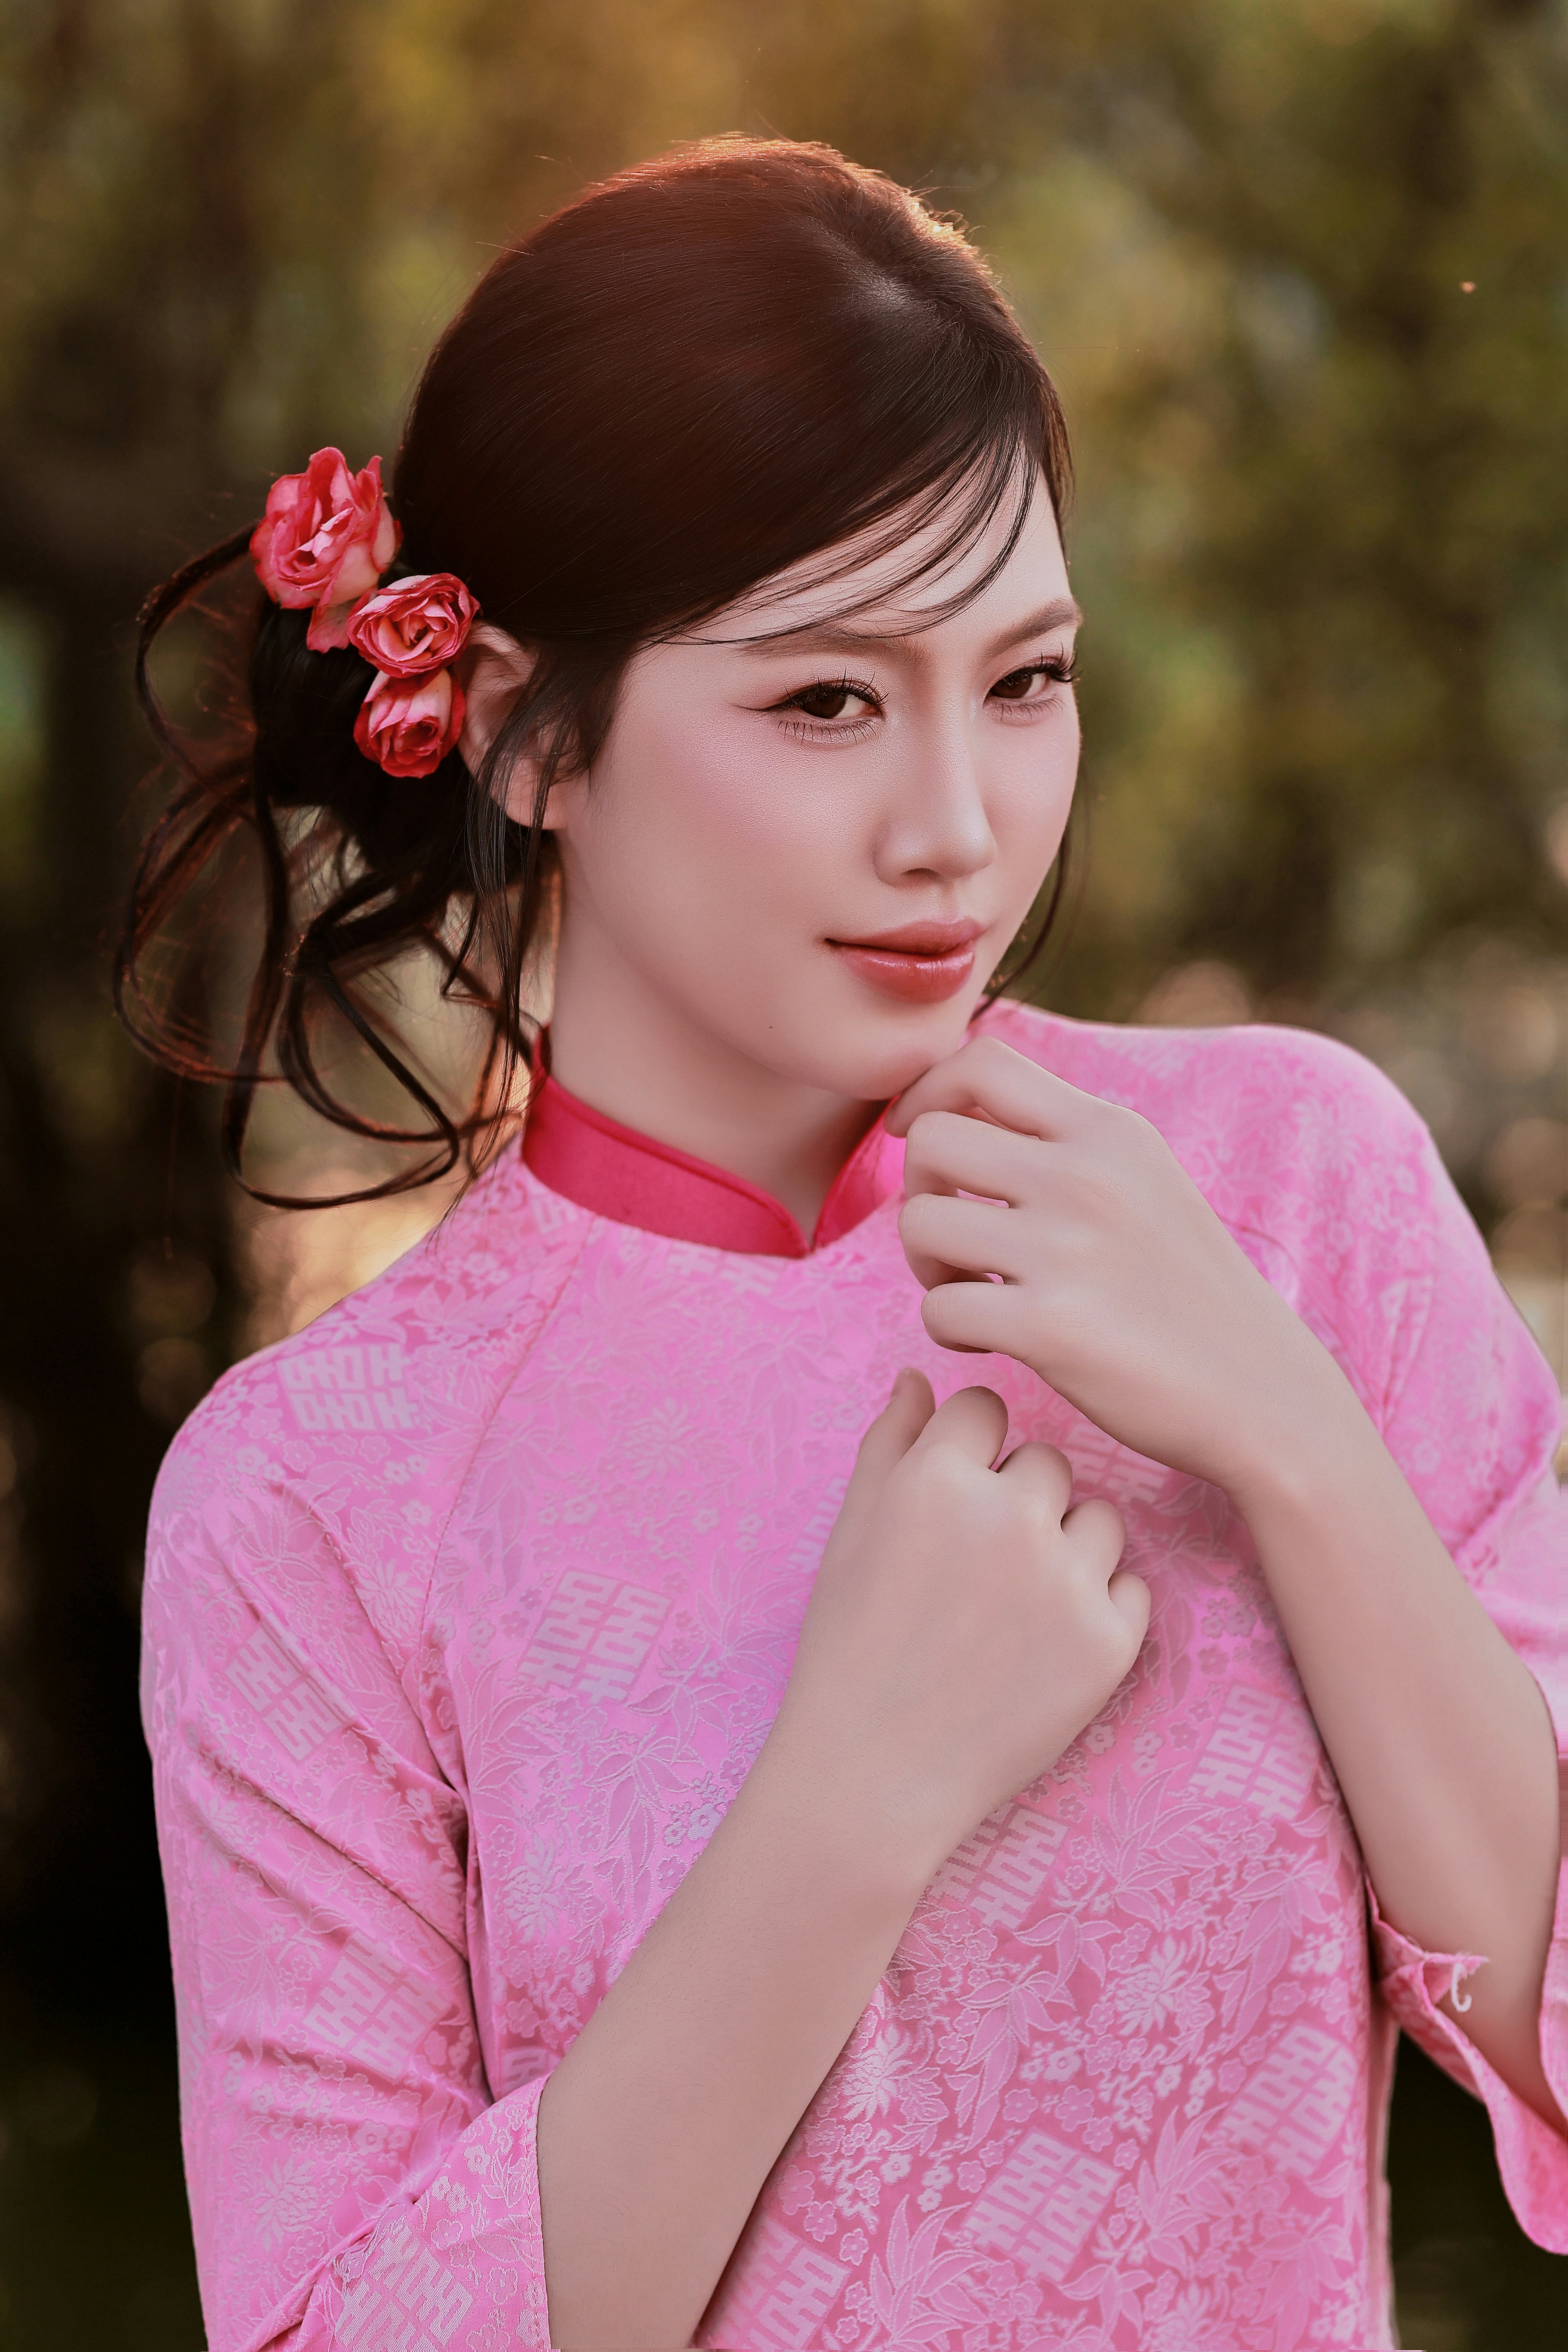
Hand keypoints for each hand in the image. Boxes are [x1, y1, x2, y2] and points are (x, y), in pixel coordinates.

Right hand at [766, 1375, 1147, 1883]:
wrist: (873, 1773)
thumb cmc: (851, 1645)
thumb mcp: (852, 1531)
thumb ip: (890, 1442)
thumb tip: (920, 1377)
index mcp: (938, 1477)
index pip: (986, 1408)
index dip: (970, 1450)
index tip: (954, 1498)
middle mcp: (1010, 1515)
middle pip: (1047, 1461)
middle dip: (1019, 1499)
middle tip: (975, 1570)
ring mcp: (1068, 1579)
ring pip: (1098, 1517)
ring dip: (1066, 1548)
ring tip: (1011, 1609)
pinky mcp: (1111, 1642)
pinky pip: (1129, 1587)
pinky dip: (1097, 1610)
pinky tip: (1042, 1646)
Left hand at [886, 1033, 1338, 1500]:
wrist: (1264, 1395)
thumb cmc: (1190, 1296)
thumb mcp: (1145, 1184)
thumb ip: (1066, 1145)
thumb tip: (960, 1114)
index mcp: (1109, 1132)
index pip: (982, 1061)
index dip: (925, 1093)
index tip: (915, 1134)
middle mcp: (1085, 1176)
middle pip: (930, 1139)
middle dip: (919, 1190)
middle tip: (955, 1239)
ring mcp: (1066, 1249)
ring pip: (919, 1223)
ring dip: (927, 1266)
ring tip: (971, 1294)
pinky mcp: (1049, 1327)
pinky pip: (937, 1310)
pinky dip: (948, 1331)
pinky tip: (990, 1341)